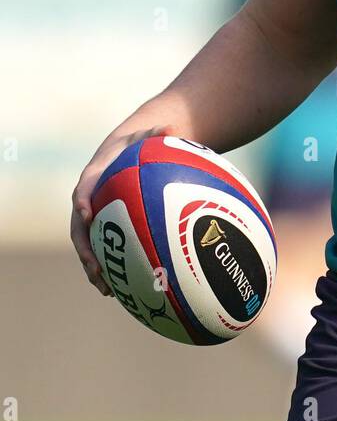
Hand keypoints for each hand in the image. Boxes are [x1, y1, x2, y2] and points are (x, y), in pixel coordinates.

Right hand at [69, 124, 182, 295]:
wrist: (125, 154)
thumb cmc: (136, 146)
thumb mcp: (146, 136)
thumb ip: (156, 133)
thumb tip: (172, 128)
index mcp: (93, 180)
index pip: (82, 192)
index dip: (83, 204)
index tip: (87, 216)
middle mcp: (89, 203)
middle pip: (79, 229)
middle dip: (85, 249)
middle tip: (94, 267)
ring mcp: (95, 219)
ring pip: (89, 247)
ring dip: (94, 269)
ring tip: (106, 289)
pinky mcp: (105, 230)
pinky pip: (104, 253)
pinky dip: (111, 272)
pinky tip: (122, 292)